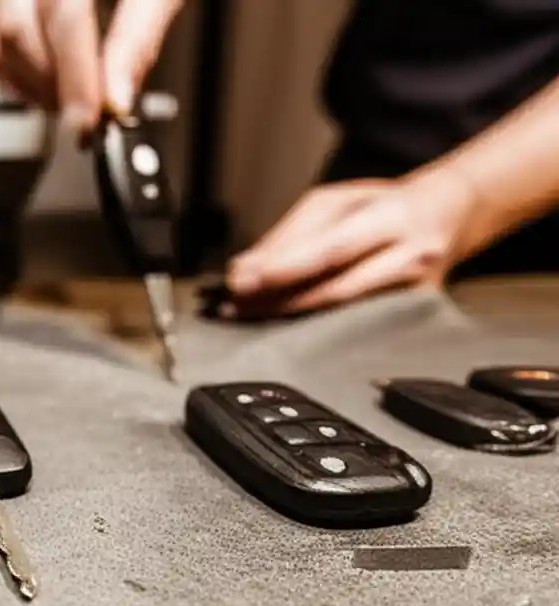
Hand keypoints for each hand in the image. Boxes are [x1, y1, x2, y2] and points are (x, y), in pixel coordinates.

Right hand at [0, 0, 182, 135]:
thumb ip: (138, 39)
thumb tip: (117, 98)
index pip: (65, 15)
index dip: (75, 75)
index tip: (88, 121)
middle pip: (21, 30)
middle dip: (51, 84)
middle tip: (83, 113)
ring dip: (26, 83)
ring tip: (61, 98)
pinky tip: (25, 82)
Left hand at [222, 170, 478, 318]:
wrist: (450, 214)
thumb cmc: (385, 205)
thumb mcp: (337, 201)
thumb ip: (293, 233)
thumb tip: (248, 264)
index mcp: (392, 218)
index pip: (331, 249)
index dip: (285, 268)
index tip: (242, 279)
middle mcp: (410, 257)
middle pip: (336, 288)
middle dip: (278, 297)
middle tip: (235, 303)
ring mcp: (416, 291)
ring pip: (343, 311)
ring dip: (288, 313)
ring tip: (247, 313)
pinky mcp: (414, 315)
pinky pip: (354, 322)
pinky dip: (313, 322)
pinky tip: (282, 322)